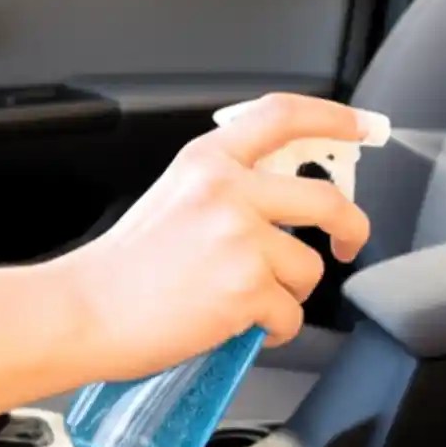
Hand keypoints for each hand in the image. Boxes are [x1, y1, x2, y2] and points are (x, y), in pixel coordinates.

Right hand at [50, 93, 369, 382]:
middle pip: (328, 200)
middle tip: (347, 243)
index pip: (284, 117)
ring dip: (289, 293)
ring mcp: (240, 240)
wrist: (81, 312)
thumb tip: (288, 197)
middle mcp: (229, 191)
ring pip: (309, 269)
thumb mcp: (177, 196)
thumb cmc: (125, 267)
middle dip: (352, 227)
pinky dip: (275, 329)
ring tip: (246, 301)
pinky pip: (291, 315)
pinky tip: (239, 326)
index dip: (334, 119)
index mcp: (209, 161)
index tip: (364, 127)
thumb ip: (231, 187)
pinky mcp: (246, 289)